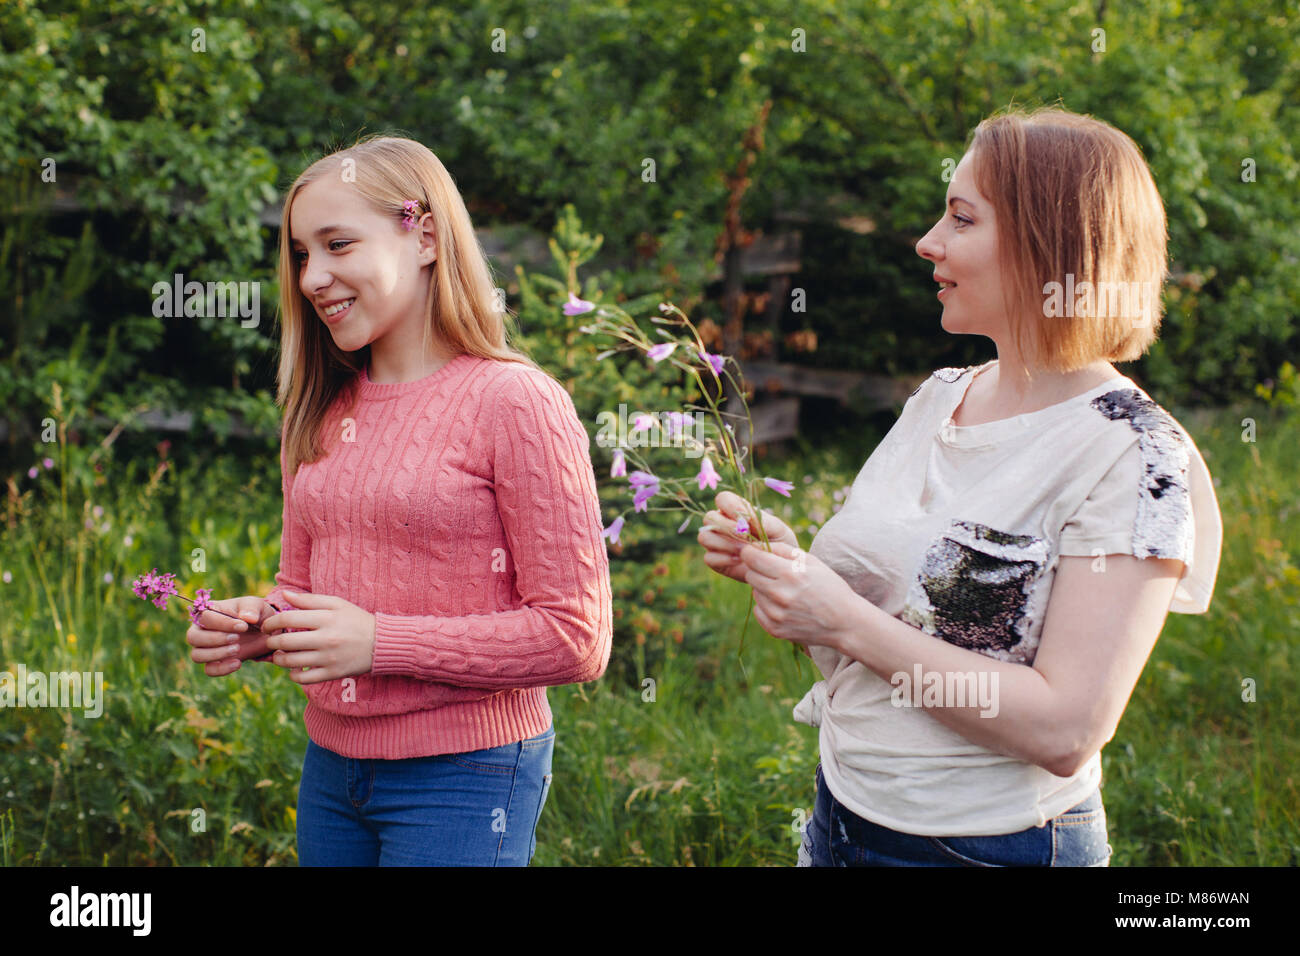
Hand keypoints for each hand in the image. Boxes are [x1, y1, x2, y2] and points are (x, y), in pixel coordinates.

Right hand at [185, 596, 275, 676]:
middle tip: (237, 638)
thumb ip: (252, 608)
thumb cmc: (256, 614)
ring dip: (216, 654)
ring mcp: (206, 648)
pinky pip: (209, 670)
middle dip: (214, 639)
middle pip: (192, 637)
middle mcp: (202, 630)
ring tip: (237, 649)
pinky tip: (238, 663)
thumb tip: (246, 617)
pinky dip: (222, 669)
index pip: (205, 617)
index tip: (243, 626)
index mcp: (209, 611)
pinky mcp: (215, 662)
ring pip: (196, 655)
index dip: (223, 623)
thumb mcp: (258, 605)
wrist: (264, 632)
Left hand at [261, 590, 376, 683]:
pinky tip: (293, 669)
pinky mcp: (333, 674)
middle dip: (271, 641)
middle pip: (286, 642)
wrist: (381, 643)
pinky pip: (304, 679)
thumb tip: (285, 595)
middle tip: (270, 641)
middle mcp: (326, 639)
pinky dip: (293, 676)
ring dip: (279, 659)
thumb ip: (310, 600)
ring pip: (291, 662)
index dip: (271, 622)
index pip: (288, 619)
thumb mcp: (337, 604)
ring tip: (279, 654)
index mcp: (326, 619)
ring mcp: (329, 658)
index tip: (267, 626)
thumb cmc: (356, 620)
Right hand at [698, 490, 798, 582]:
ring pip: (704, 537)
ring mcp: (716, 543)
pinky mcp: (715, 561)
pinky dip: (724, 560)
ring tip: (744, 551)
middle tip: (746, 537)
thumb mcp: (778, 530)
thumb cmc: (780, 544)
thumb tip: (743, 521)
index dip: (731, 507)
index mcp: (736, 510)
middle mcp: (722, 524)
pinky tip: (739, 562)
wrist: (780, 569)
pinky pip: (708, 558)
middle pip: (709, 518)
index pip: (723, 499)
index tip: (747, 522)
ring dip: (724, 544)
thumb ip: (762, 521)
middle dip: (727, 528)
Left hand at [738, 540, 862, 653]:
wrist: (845, 623)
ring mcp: (776, 614)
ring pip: (754, 592)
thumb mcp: (813, 562)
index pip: (753, 558)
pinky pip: (758, 610)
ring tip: (785, 591)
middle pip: (750, 574)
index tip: (753, 552)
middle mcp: (780, 595)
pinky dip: (766, 606)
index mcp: (790, 574)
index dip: (750, 552)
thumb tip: (758, 544)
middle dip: (758, 569)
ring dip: (764, 588)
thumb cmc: (830, 588)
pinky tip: (784, 606)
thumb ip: (784, 550)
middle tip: (774, 572)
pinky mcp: (775, 630)